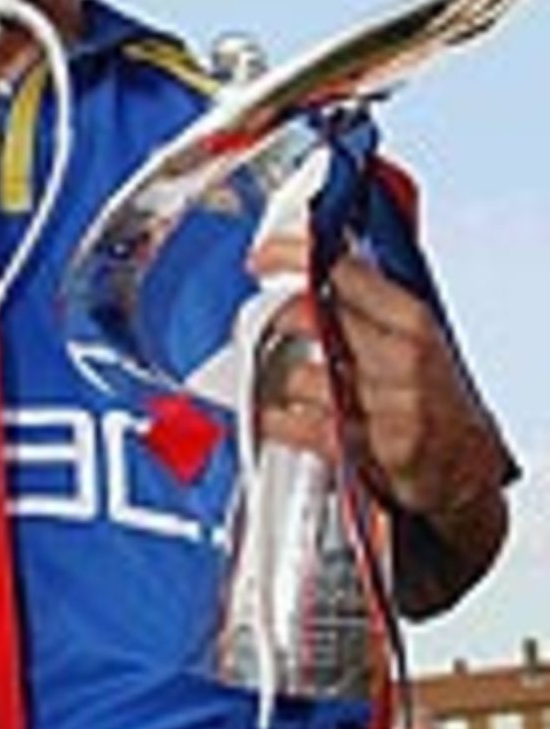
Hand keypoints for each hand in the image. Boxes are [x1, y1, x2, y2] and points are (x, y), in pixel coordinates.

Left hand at [249, 234, 511, 611]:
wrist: (465, 470)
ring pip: (298, 375)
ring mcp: (384, 405)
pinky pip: (298, 425)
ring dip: (276, 378)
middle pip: (311, 317)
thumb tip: (314, 269)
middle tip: (264, 324)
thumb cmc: (436, 401)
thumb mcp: (417, 340)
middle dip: (277, 319)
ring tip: (278, 380)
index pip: (345, 271)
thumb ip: (368, 305)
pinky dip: (276, 420)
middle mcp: (400, 359)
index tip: (263, 259)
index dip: (295, 258)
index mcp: (413, 322)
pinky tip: (273, 416)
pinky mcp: (366, 448)